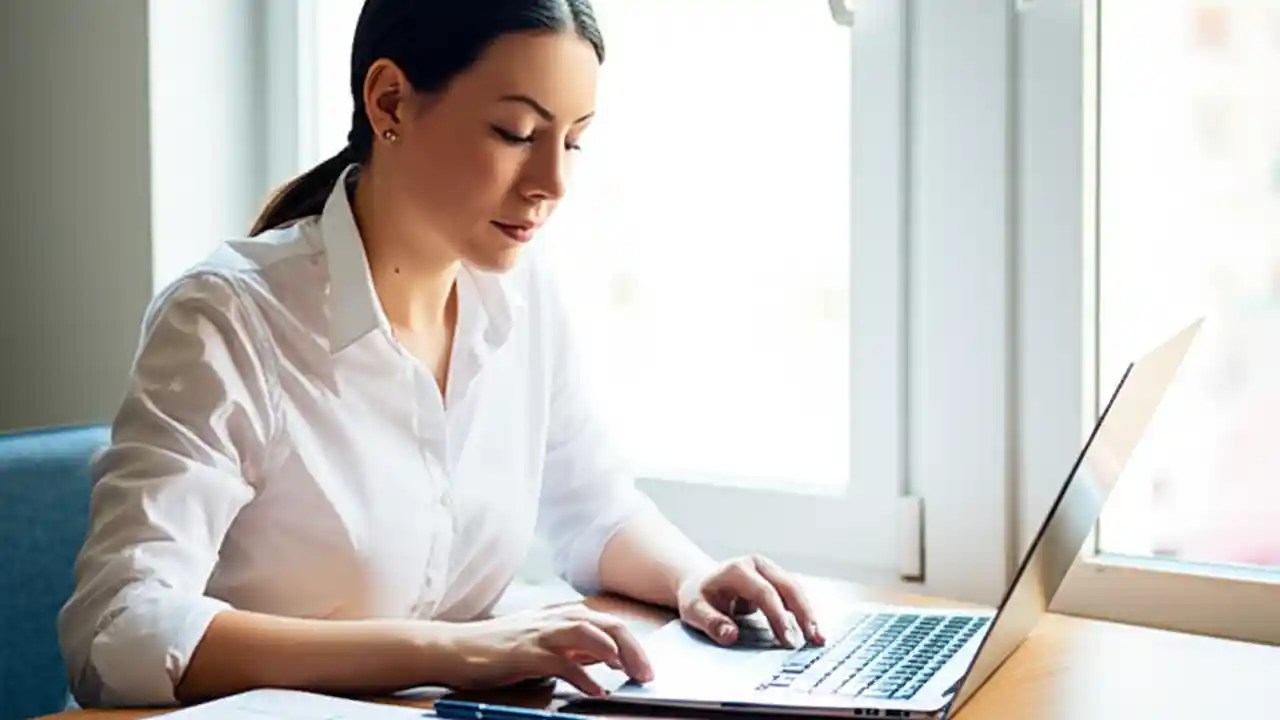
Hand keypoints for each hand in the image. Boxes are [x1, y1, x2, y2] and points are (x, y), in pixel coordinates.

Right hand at [440, 604, 652, 696]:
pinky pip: (563, 662)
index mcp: (561, 616)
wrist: (456, 648)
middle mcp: (554, 619)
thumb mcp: (543, 643)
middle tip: (648, 674)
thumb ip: (574, 648)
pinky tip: (597, 690)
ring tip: (630, 673)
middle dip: (633, 647)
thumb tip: (607, 657)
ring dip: (615, 652)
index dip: (632, 642)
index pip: (607, 622)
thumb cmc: (500, 649)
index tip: (647, 665)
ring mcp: (540, 634)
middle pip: (606, 624)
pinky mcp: (526, 653)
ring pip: (589, 633)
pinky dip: (584, 677)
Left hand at [676, 555, 824, 648]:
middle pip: (787, 587)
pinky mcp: (776, 579)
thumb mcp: (694, 610)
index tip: (788, 640)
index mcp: (737, 569)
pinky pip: (794, 595)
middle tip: (813, 640)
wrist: (700, 583)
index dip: (778, 616)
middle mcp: (757, 564)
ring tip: (819, 639)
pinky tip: (812, 631)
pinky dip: (804, 613)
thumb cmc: (698, 597)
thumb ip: (711, 622)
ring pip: (796, 590)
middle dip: (803, 614)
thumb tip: (731, 635)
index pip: (764, 592)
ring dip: (809, 614)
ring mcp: (769, 570)